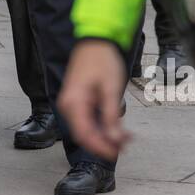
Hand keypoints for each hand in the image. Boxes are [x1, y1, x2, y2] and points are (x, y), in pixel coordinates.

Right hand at [58, 38, 132, 160]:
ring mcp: (71, 103)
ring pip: (87, 128)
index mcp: (74, 103)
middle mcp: (68, 105)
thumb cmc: (102, 60)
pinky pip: (88, 120)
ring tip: (126, 136)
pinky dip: (102, 126)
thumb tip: (114, 140)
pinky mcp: (77, 101)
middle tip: (126, 144)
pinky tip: (117, 127)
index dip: (100, 147)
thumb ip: (111, 116)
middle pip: (84, 134)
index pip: (84, 134)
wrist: (95, 41)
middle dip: (105, 142)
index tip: (117, 153)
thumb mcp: (112, 89)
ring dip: (105, 135)